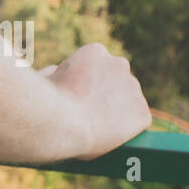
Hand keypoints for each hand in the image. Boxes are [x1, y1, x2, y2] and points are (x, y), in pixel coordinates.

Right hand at [43, 43, 151, 159]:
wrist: (63, 121)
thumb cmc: (47, 100)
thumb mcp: (46, 78)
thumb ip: (55, 73)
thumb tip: (55, 72)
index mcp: (96, 52)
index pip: (98, 67)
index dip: (87, 84)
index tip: (78, 97)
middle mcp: (120, 64)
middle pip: (117, 81)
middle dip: (107, 94)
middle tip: (89, 113)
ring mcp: (134, 89)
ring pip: (129, 101)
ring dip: (118, 111)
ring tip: (97, 128)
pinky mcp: (143, 114)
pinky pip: (137, 122)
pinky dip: (128, 130)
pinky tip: (110, 136)